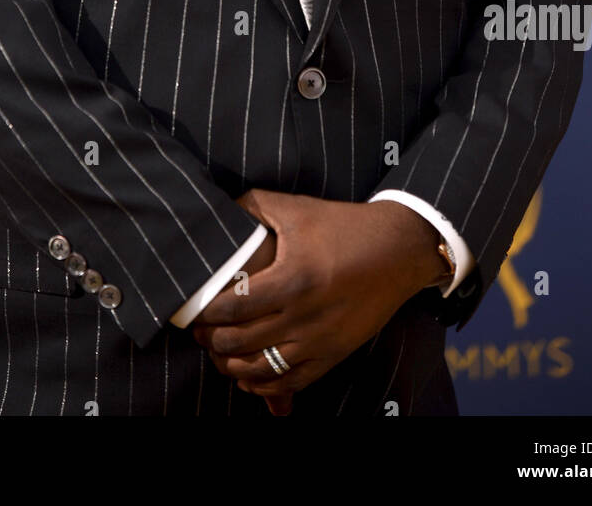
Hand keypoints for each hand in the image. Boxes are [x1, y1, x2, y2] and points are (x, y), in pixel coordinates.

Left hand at [192, 189, 446, 413]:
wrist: (398, 251)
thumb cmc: (343, 226)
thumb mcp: (297, 208)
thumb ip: (253, 206)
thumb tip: (219, 211)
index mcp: (293, 277)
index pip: (234, 306)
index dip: (206, 312)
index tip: (193, 308)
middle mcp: (304, 315)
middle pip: (241, 341)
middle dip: (212, 340)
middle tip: (199, 331)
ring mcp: (320, 340)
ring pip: (261, 369)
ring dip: (231, 366)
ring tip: (219, 352)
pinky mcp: (333, 355)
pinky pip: (291, 383)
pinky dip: (263, 385)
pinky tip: (247, 375)